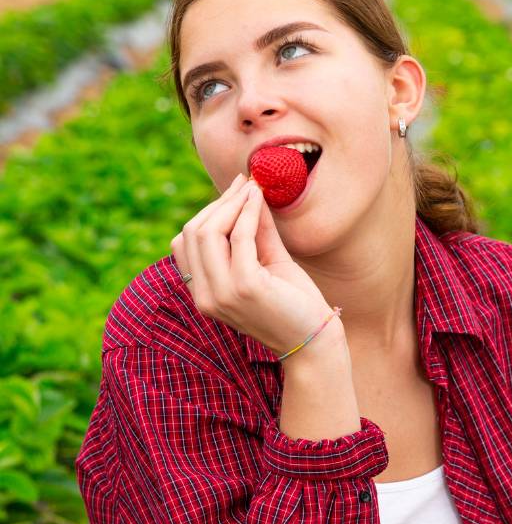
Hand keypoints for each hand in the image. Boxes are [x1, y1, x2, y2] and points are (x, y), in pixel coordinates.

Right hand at [170, 172, 335, 355]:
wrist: (314, 340)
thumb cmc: (294, 304)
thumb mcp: (268, 262)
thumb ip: (255, 231)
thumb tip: (249, 191)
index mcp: (203, 293)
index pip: (184, 243)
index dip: (207, 212)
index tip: (234, 191)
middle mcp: (205, 296)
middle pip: (192, 233)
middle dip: (219, 202)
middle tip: (244, 183)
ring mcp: (221, 294)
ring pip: (209, 232)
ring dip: (231, 203)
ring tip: (253, 188)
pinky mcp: (244, 288)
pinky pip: (238, 238)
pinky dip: (248, 213)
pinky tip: (260, 200)